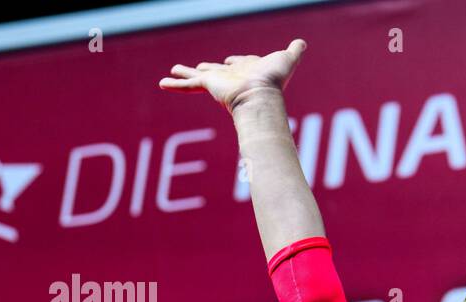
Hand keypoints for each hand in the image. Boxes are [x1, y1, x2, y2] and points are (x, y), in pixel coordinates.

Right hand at [158, 39, 306, 112]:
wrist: (260, 95)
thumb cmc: (275, 80)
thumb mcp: (287, 59)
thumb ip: (294, 50)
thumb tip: (302, 43)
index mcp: (248, 70)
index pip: (239, 64)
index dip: (236, 61)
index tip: (231, 61)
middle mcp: (232, 76)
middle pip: (217, 70)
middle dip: (209, 69)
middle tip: (199, 69)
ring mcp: (219, 81)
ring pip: (198, 76)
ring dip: (186, 75)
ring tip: (173, 72)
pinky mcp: (208, 84)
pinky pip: (188, 85)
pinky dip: (175, 84)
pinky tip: (162, 83)